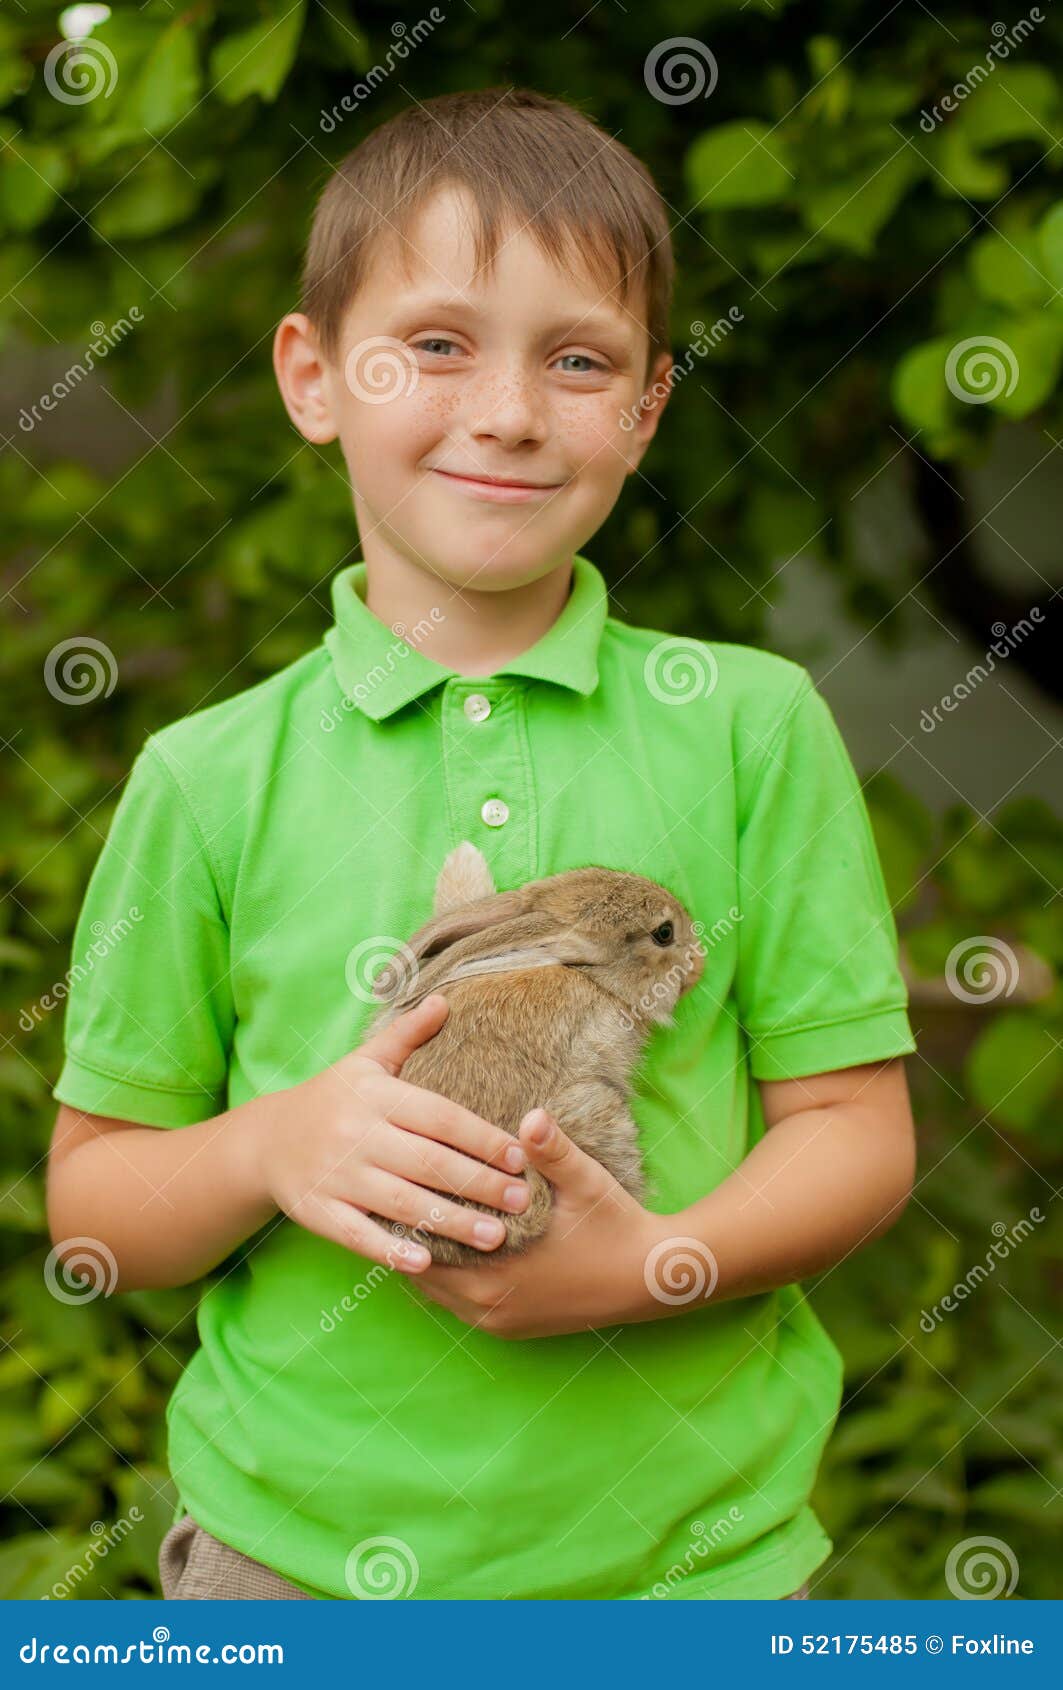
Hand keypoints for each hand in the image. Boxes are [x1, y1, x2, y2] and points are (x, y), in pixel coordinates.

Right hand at [260, 995, 531, 1271]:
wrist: (266, 1140)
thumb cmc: (333, 1098)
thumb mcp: (365, 1062)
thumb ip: (407, 1035)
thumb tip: (444, 1000)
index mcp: (374, 1096)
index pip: (439, 1117)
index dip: (481, 1137)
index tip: (520, 1156)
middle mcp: (355, 1134)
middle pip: (428, 1162)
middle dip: (479, 1183)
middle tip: (521, 1201)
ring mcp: (335, 1175)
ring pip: (401, 1202)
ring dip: (451, 1222)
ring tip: (497, 1237)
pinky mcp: (317, 1211)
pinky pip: (358, 1234)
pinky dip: (391, 1249)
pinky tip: (427, 1263)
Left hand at [408, 1109, 675, 1337]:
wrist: (650, 1279)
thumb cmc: (614, 1226)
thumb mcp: (585, 1182)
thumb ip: (553, 1151)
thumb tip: (532, 1116)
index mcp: (497, 1276)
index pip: (426, 1248)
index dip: (410, 1214)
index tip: (400, 1180)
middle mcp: (490, 1307)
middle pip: (423, 1271)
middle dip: (415, 1235)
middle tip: (401, 1191)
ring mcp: (499, 1322)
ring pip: (439, 1292)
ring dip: (430, 1258)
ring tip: (417, 1216)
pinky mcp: (510, 1328)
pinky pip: (461, 1305)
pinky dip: (450, 1278)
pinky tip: (449, 1246)